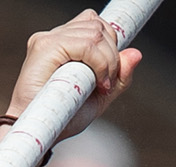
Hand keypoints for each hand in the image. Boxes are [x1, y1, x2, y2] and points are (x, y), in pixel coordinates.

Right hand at [6, 9, 140, 138]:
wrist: (39, 134)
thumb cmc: (62, 119)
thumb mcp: (99, 98)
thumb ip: (118, 77)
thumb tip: (136, 54)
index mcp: (61, 43)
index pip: (93, 23)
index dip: (109, 42)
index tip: (110, 72)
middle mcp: (52, 37)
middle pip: (97, 25)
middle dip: (112, 53)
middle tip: (107, 83)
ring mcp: (47, 40)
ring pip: (95, 32)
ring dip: (108, 60)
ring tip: (101, 85)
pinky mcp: (45, 47)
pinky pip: (86, 44)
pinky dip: (99, 63)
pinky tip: (97, 82)